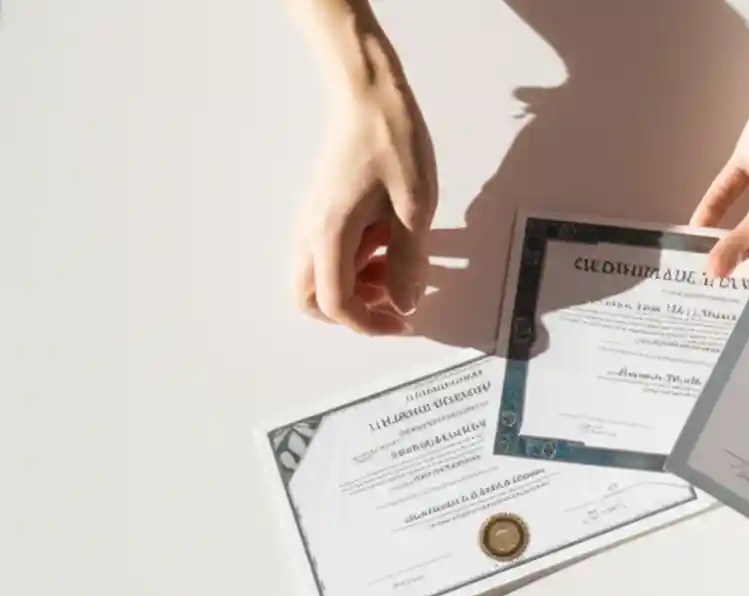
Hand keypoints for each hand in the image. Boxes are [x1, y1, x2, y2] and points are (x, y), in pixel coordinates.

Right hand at [295, 80, 437, 334]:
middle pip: (310, 298)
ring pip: (319, 276)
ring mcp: (314, 220)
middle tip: (392, 302)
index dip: (369, 324)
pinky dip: (356, 263)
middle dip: (351, 312)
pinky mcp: (324, 209)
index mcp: (330, 233)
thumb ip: (409, 260)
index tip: (404, 321)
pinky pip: (331, 252)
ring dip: (356, 287)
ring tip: (398, 269)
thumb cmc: (392, 141)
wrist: (369, 95)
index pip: (335, 303)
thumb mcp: (415, 205)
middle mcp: (311, 231)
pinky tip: (388, 244)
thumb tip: (405, 302)